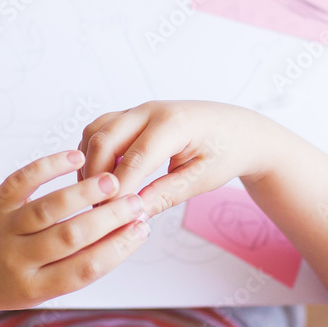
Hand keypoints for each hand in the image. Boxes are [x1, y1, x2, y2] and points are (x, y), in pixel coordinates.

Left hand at [0, 150, 149, 314]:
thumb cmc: (12, 282)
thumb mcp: (44, 288)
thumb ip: (80, 264)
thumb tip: (128, 232)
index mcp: (35, 287)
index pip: (85, 269)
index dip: (118, 249)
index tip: (142, 229)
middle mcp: (17, 260)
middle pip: (70, 237)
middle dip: (108, 218)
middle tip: (136, 202)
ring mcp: (2, 229)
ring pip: (48, 209)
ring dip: (84, 193)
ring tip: (112, 182)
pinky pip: (22, 181)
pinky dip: (49, 166)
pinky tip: (76, 158)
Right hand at [79, 101, 282, 216]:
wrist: (238, 130)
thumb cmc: (225, 152)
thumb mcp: (202, 179)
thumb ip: (167, 195)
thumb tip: (134, 213)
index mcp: (173, 124)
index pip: (134, 159)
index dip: (119, 190)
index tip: (110, 216)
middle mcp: (150, 110)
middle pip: (104, 140)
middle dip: (96, 177)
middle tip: (97, 210)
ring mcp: (139, 110)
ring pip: (96, 131)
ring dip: (89, 163)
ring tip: (94, 196)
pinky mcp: (133, 116)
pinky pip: (101, 129)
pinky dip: (92, 153)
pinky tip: (99, 179)